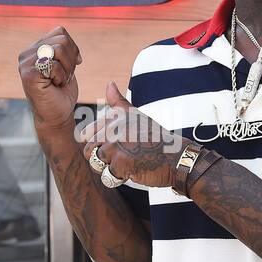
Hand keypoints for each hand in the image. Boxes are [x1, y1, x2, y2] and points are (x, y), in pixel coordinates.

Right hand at [18, 26, 81, 133]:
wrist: (57, 116)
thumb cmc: (61, 92)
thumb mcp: (64, 64)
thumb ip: (62, 47)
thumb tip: (65, 35)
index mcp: (34, 48)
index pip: (60, 32)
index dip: (73, 48)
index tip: (73, 65)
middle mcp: (26, 54)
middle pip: (62, 39)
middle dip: (71, 60)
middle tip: (65, 76)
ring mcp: (25, 64)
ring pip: (59, 49)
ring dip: (67, 69)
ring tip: (60, 80)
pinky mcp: (28, 75)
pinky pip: (54, 64)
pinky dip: (61, 77)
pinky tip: (54, 85)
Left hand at [76, 80, 194, 189]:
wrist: (176, 158)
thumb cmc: (155, 139)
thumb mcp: (138, 116)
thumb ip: (119, 103)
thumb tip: (109, 83)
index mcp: (115, 117)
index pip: (86, 133)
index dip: (95, 144)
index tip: (112, 146)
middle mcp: (114, 128)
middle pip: (88, 150)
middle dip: (100, 159)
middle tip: (122, 157)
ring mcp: (117, 145)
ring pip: (95, 163)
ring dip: (108, 169)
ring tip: (127, 163)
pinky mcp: (121, 163)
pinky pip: (107, 176)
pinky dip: (118, 178)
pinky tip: (134, 170)